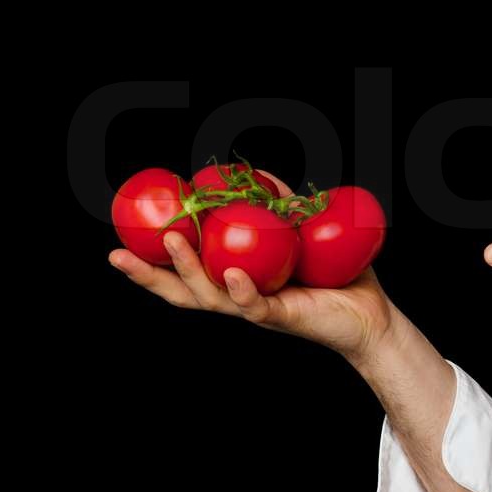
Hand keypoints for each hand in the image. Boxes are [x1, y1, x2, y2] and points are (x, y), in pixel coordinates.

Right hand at [108, 168, 397, 363]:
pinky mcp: (283, 317)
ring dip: (188, 270)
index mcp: (235, 285)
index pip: (183, 279)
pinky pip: (255, 305)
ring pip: (211, 296)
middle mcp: (238, 300)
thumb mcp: (301, 236)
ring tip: (172, 243)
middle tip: (118, 254)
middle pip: (183, 293)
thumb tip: (256, 174)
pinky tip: (229, 274)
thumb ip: (278, 208)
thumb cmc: (336, 281)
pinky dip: (240, 290)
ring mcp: (257, 311)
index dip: (150, 267)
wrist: (372, 318)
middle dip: (149, 275)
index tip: (119, 247)